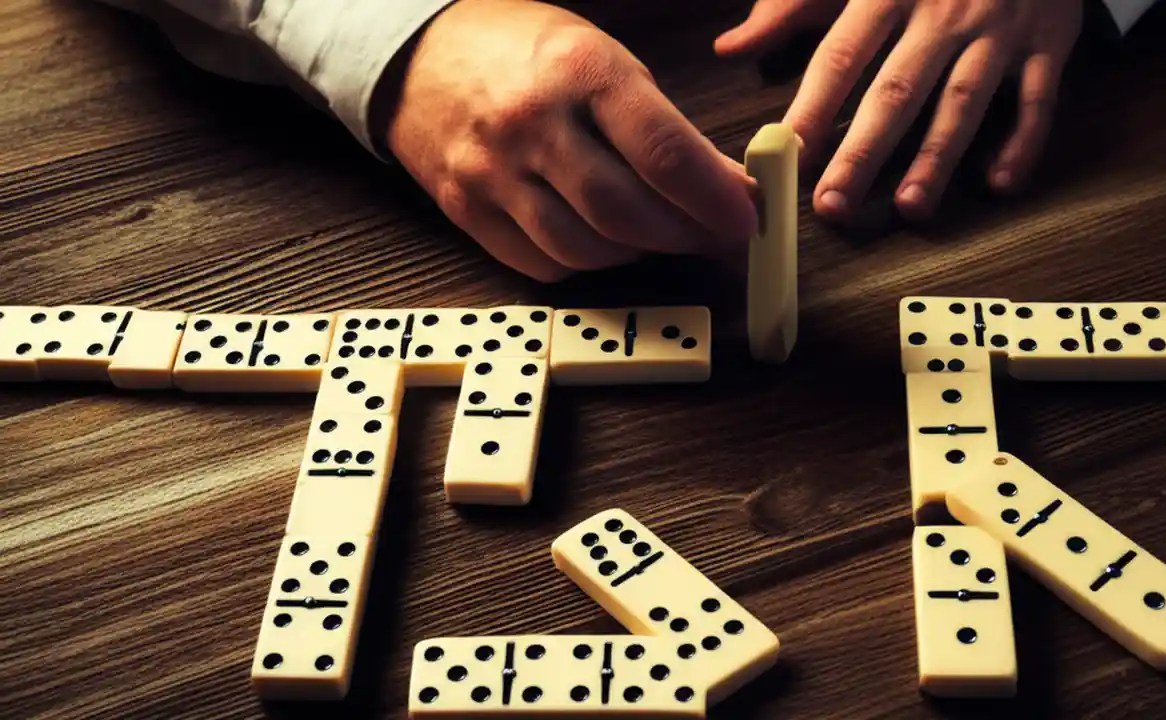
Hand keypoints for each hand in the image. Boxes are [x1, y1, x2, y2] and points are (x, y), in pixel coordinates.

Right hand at [385, 0, 756, 281]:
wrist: (417, 55)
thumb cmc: (525, 53)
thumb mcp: (602, 60)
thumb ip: (662, 126)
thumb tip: (725, 188)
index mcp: (579, 70)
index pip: (662, 152)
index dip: (714, 198)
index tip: (746, 219)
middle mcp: (531, 123)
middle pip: (624, 213)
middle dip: (682, 236)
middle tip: (710, 236)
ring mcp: (491, 172)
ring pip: (583, 250)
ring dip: (636, 254)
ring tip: (657, 235)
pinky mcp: (465, 210)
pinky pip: (541, 264)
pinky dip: (585, 263)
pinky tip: (603, 241)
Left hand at [715, 0, 1083, 221]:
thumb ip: (790, 5)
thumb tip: (730, 48)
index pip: (842, 56)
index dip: (814, 108)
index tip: (787, 156)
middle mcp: (943, 9)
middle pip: (897, 89)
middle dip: (864, 151)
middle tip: (834, 205)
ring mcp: (999, 26)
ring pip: (964, 99)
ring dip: (937, 157)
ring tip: (909, 206)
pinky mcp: (1050, 40)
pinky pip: (1038, 97)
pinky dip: (1023, 141)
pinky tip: (999, 184)